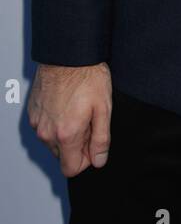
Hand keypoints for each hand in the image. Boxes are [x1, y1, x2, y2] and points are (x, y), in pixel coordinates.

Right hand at [27, 62, 112, 176]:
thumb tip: (98, 160)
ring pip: (53, 142)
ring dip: (66, 133)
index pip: (71, 169)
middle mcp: (47, 132)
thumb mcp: (104, 109)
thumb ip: (101, 139)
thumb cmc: (87, 76)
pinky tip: (66, 104)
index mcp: (66, 134)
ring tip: (78, 109)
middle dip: (77, 144)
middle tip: (89, 120)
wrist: (68, 54)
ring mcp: (37, 122)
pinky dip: (56, 122)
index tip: (93, 143)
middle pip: (62, 155)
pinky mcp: (32, 112)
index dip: (86, 160)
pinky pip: (44, 127)